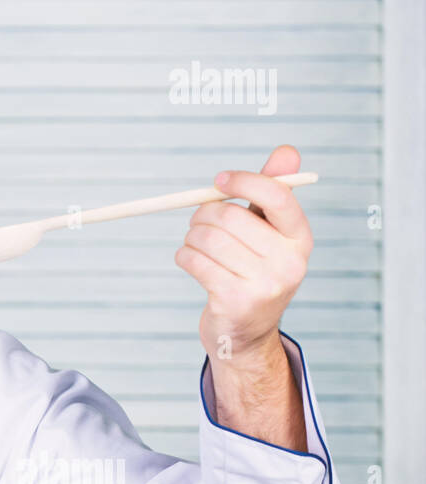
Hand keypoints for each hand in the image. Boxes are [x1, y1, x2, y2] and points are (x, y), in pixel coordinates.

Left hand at [174, 144, 313, 364]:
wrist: (245, 333)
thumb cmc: (252, 270)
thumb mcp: (268, 233)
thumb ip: (272, 192)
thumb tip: (287, 150)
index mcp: (299, 238)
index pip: (277, 195)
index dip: (244, 180)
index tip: (219, 180)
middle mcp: (289, 262)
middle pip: (229, 216)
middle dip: (203, 214)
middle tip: (199, 222)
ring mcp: (265, 284)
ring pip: (207, 237)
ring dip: (191, 237)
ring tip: (197, 245)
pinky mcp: (235, 300)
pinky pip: (194, 260)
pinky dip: (184, 256)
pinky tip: (192, 262)